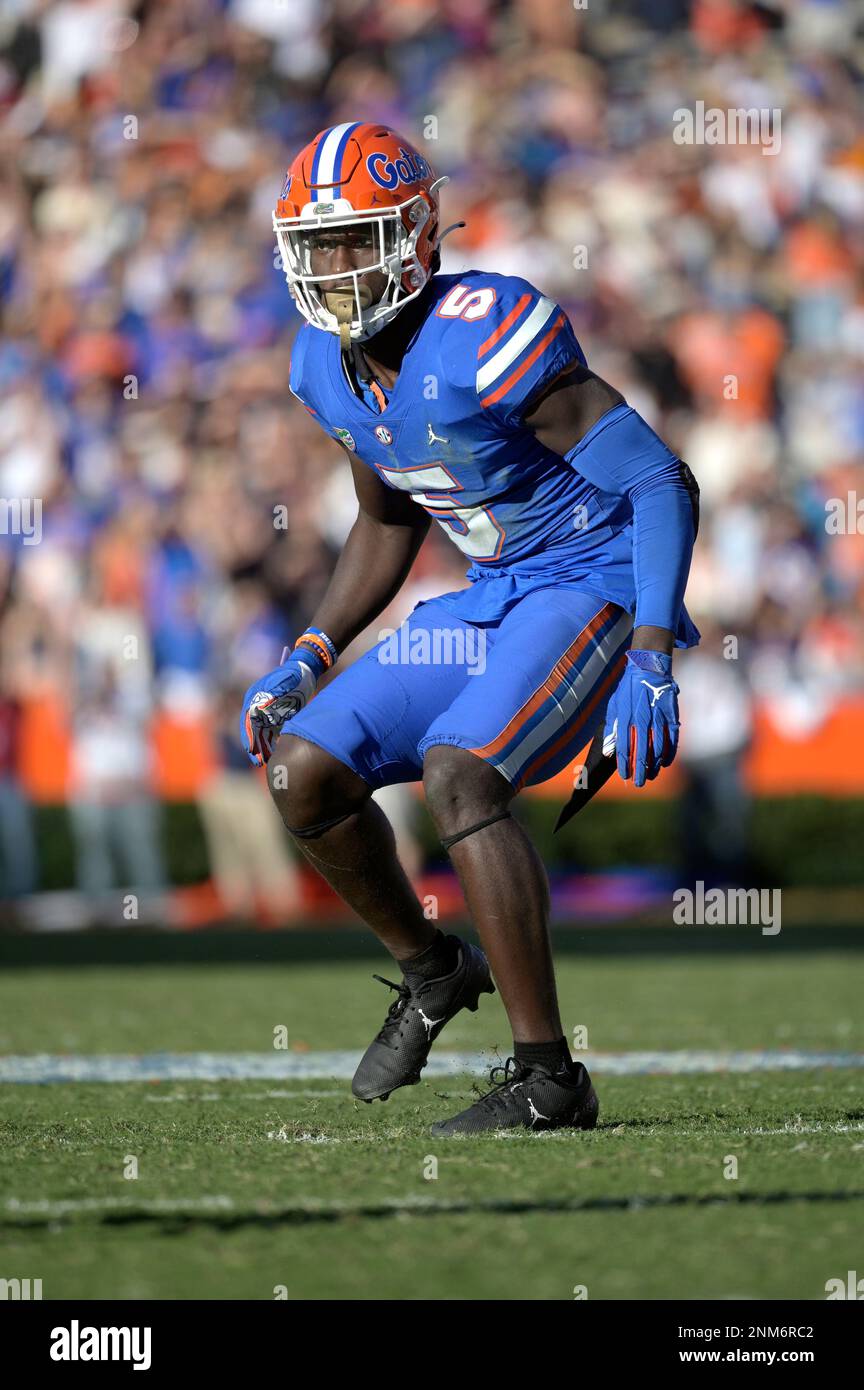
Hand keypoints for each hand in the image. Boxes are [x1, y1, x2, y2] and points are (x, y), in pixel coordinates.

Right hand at [240, 649, 323, 766]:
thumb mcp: (286, 680)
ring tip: (265, 762)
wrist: (306, 668)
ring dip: (263, 747)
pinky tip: (276, 753)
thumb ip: (275, 692)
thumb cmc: (295, 673)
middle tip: (258, 762)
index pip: (249, 721)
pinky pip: (272, 731)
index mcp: (255, 696)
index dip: (250, 737)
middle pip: (253, 729)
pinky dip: (272, 742)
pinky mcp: (277, 714)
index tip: (251, 750)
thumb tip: (262, 708)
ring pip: (262, 732)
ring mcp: (267, 710)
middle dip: (254, 746)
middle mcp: (258, 704)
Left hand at [603, 649, 678, 786]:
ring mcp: (658, 718)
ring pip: (658, 748)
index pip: (624, 748)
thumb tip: (608, 752)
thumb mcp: (613, 706)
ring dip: (655, 765)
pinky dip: (670, 753)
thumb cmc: (628, 689)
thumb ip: (611, 729)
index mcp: (625, 717)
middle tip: (639, 783)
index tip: (624, 775)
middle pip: (642, 752)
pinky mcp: (672, 715)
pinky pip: (673, 739)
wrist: (649, 668)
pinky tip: (666, 763)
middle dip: (640, 771)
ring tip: (651, 776)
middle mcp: (642, 720)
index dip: (624, 764)